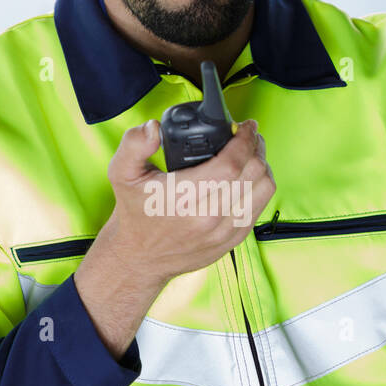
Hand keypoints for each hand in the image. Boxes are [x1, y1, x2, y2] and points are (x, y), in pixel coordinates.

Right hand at [101, 117, 275, 289]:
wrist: (139, 258)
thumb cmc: (135, 214)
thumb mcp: (122, 173)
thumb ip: (134, 144)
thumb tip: (154, 128)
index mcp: (183, 197)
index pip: (230, 164)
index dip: (244, 140)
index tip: (245, 126)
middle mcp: (207, 217)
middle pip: (253, 173)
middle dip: (256, 147)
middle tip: (249, 136)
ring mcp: (223, 231)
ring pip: (263, 190)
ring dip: (263, 166)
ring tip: (252, 155)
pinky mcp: (232, 241)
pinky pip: (260, 209)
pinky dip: (260, 188)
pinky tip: (249, 178)